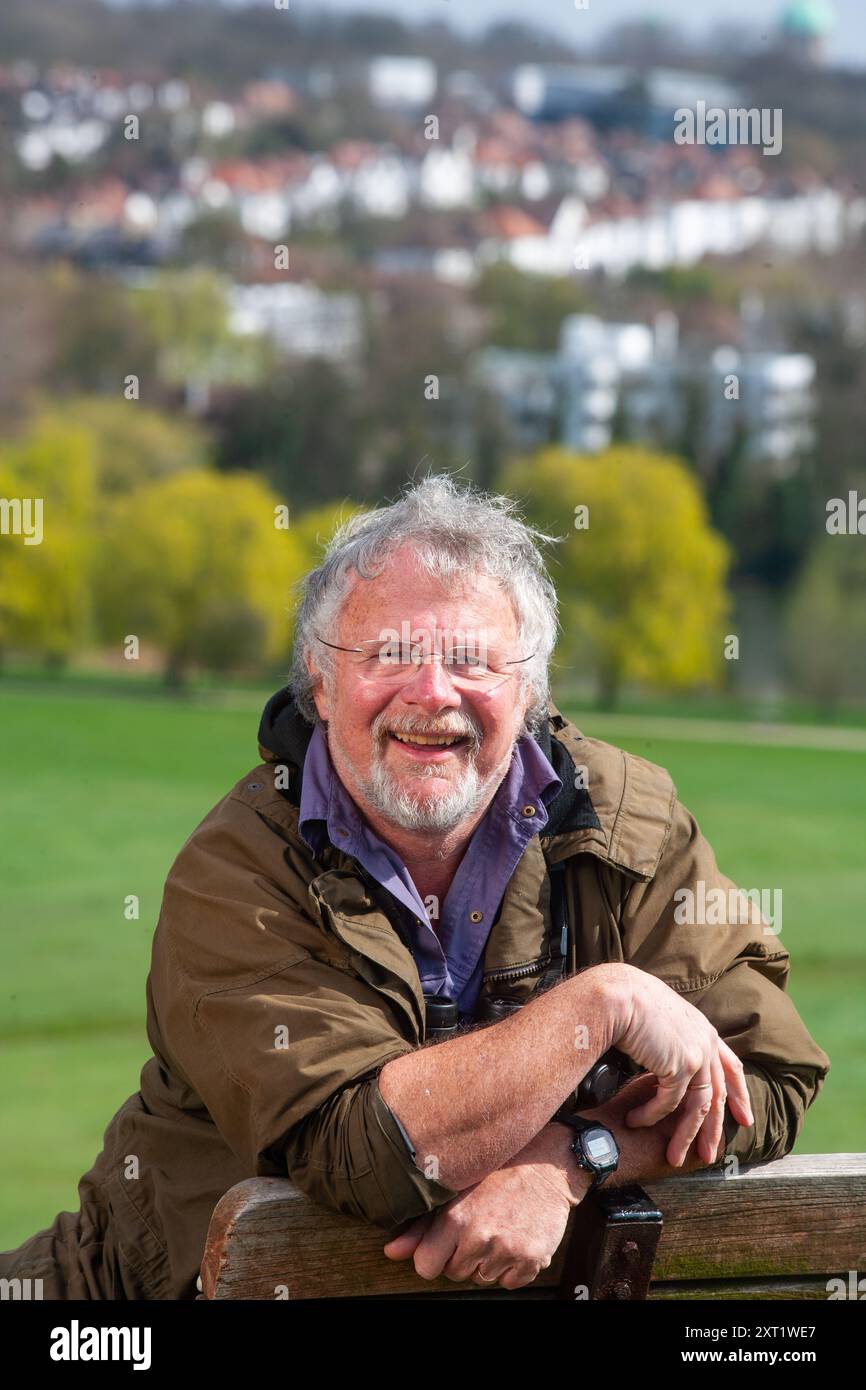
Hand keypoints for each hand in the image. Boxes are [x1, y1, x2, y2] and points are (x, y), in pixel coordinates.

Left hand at [382, 1161, 572, 1289]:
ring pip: (483, 1278)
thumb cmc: (496, 1172)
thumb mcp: (456, 1190)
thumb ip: (421, 1226)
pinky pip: (510, 1283)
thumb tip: (390, 1252)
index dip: (434, 1256)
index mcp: (455, 1218)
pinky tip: (515, 1238)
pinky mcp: (533, 1259)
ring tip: (498, 1227)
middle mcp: (480, 1236)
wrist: (547, 1164)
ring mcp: (508, 1249)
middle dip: (462, 1257)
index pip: (425, 1267)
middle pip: (455, 1275)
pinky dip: (512, 1267)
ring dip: (488, 1261)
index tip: (447, 1241)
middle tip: (479, 1227)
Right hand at [612, 966, 753, 1167]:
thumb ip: (673, 1039)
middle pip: (716, 1095)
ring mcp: (697, 1055)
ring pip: (697, 1108)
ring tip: (674, 1157)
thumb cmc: (631, 1001)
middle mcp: (707, 1043)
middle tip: (709, 1155)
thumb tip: (667, 1059)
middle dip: (713, 1130)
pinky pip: (668, 1102)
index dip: (739, 1095)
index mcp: (704, 1031)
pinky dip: (651, 1116)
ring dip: (684, 1136)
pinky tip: (636, 1122)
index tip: (744, 1118)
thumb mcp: (663, 1019)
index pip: (731, 1068)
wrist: (620, 994)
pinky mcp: (681, 1066)